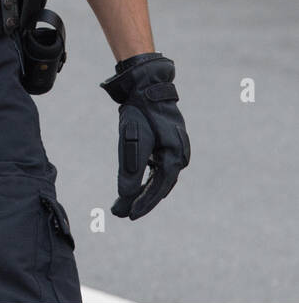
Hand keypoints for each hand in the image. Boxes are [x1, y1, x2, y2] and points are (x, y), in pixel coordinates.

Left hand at [100, 53, 189, 219]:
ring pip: (159, 179)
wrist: (146, 86)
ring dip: (143, 191)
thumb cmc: (140, 112)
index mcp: (175, 157)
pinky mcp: (168, 145)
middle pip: (160, 187)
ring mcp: (175, 150)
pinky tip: (136, 185)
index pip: (158, 189)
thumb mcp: (132, 140)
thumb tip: (125, 196)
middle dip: (141, 200)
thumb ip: (130, 170)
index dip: (143, 204)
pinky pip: (159, 168)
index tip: (127, 215)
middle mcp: (179, 156)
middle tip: (122, 213)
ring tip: (126, 203)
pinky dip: (147, 178)